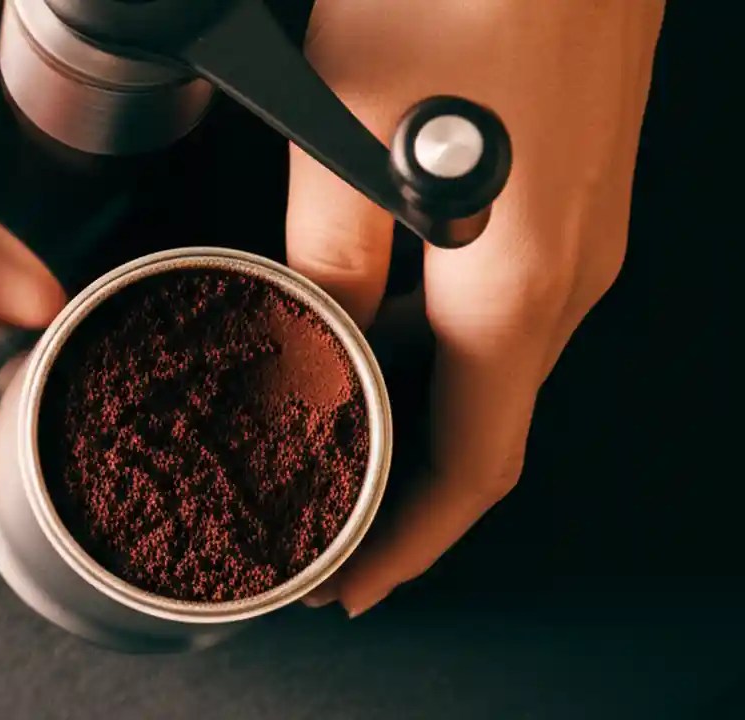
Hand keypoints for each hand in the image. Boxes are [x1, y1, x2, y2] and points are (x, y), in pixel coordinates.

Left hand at [290, 1, 665, 614]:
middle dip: (401, 488)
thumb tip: (307, 333)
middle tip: (321, 511)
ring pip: (490, 364)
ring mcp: (577, 230)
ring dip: (415, 412)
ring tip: (330, 426)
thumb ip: (326, 255)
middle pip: (486, 426)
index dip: (411, 543)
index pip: (472, 468)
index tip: (353, 583)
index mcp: (518, 288)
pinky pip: (501, 302)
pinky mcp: (563, 188)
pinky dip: (437, 343)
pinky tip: (377, 321)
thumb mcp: (349, 134)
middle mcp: (569, 274)